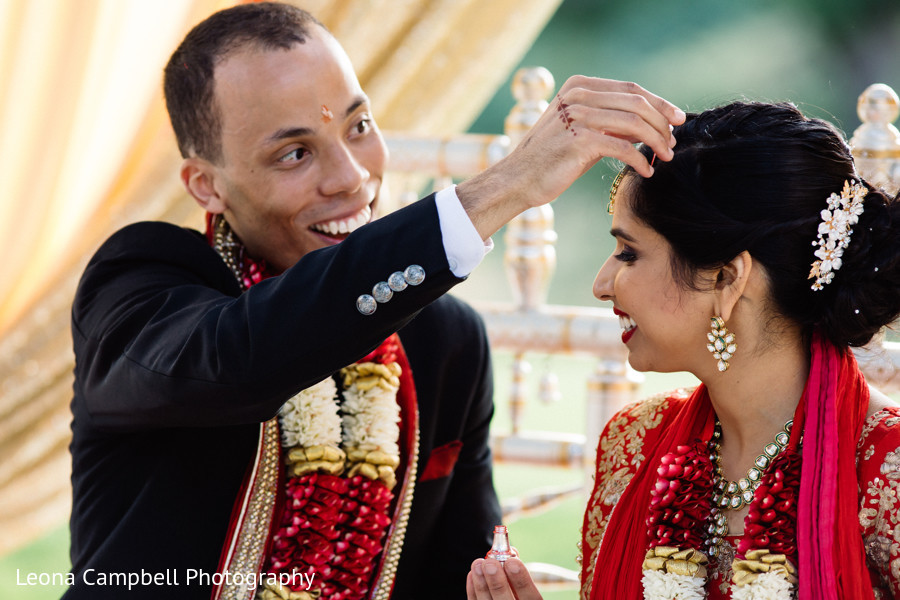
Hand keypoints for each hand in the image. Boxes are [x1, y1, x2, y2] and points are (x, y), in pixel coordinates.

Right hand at [456, 77, 684, 238]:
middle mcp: (578, 96)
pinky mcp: (579, 140)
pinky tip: (647, 171)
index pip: (631, 89)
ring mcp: (578, 116)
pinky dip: (639, 160)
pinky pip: (622, 148)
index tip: (677, 119)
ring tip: (665, 157)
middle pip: (637, 103)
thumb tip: (651, 125)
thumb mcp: (584, 133)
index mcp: (580, 86)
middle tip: (674, 142)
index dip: (659, 103)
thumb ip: (612, 123)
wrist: (519, 180)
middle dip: (662, 123)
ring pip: (634, 124)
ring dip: (656, 141)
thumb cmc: (552, 160)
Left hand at [466, 558, 541, 599]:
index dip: (522, 580)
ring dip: (481, 584)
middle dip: (497, 583)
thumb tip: (512, 551)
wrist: (505, 598)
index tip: (512, 562)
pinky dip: (473, 590)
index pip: (530, 596)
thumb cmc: (516, 591)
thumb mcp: (524, 583)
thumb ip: (518, 570)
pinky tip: (473, 575)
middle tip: (491, 564)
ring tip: (478, 564)